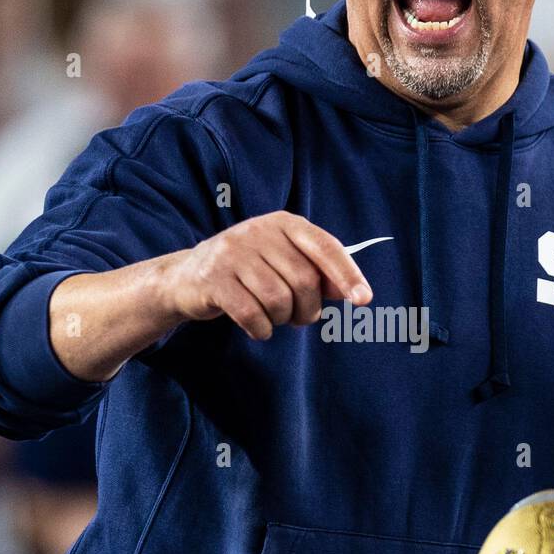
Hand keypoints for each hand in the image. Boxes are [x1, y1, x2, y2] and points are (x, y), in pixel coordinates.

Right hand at [166, 211, 372, 338]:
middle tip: (299, 318)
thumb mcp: (284, 263)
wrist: (189, 277)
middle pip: (304, 281)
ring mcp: (232, 253)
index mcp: (283, 223)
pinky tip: (258, 327)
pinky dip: (261, 329)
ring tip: (274, 318)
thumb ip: (318, 273)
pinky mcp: (213, 279)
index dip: (347, 274)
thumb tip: (352, 292)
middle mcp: (258, 231)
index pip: (324, 246)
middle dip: (308, 310)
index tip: (364, 300)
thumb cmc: (249, 272)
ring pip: (278, 300)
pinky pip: (252, 315)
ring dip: (282, 320)